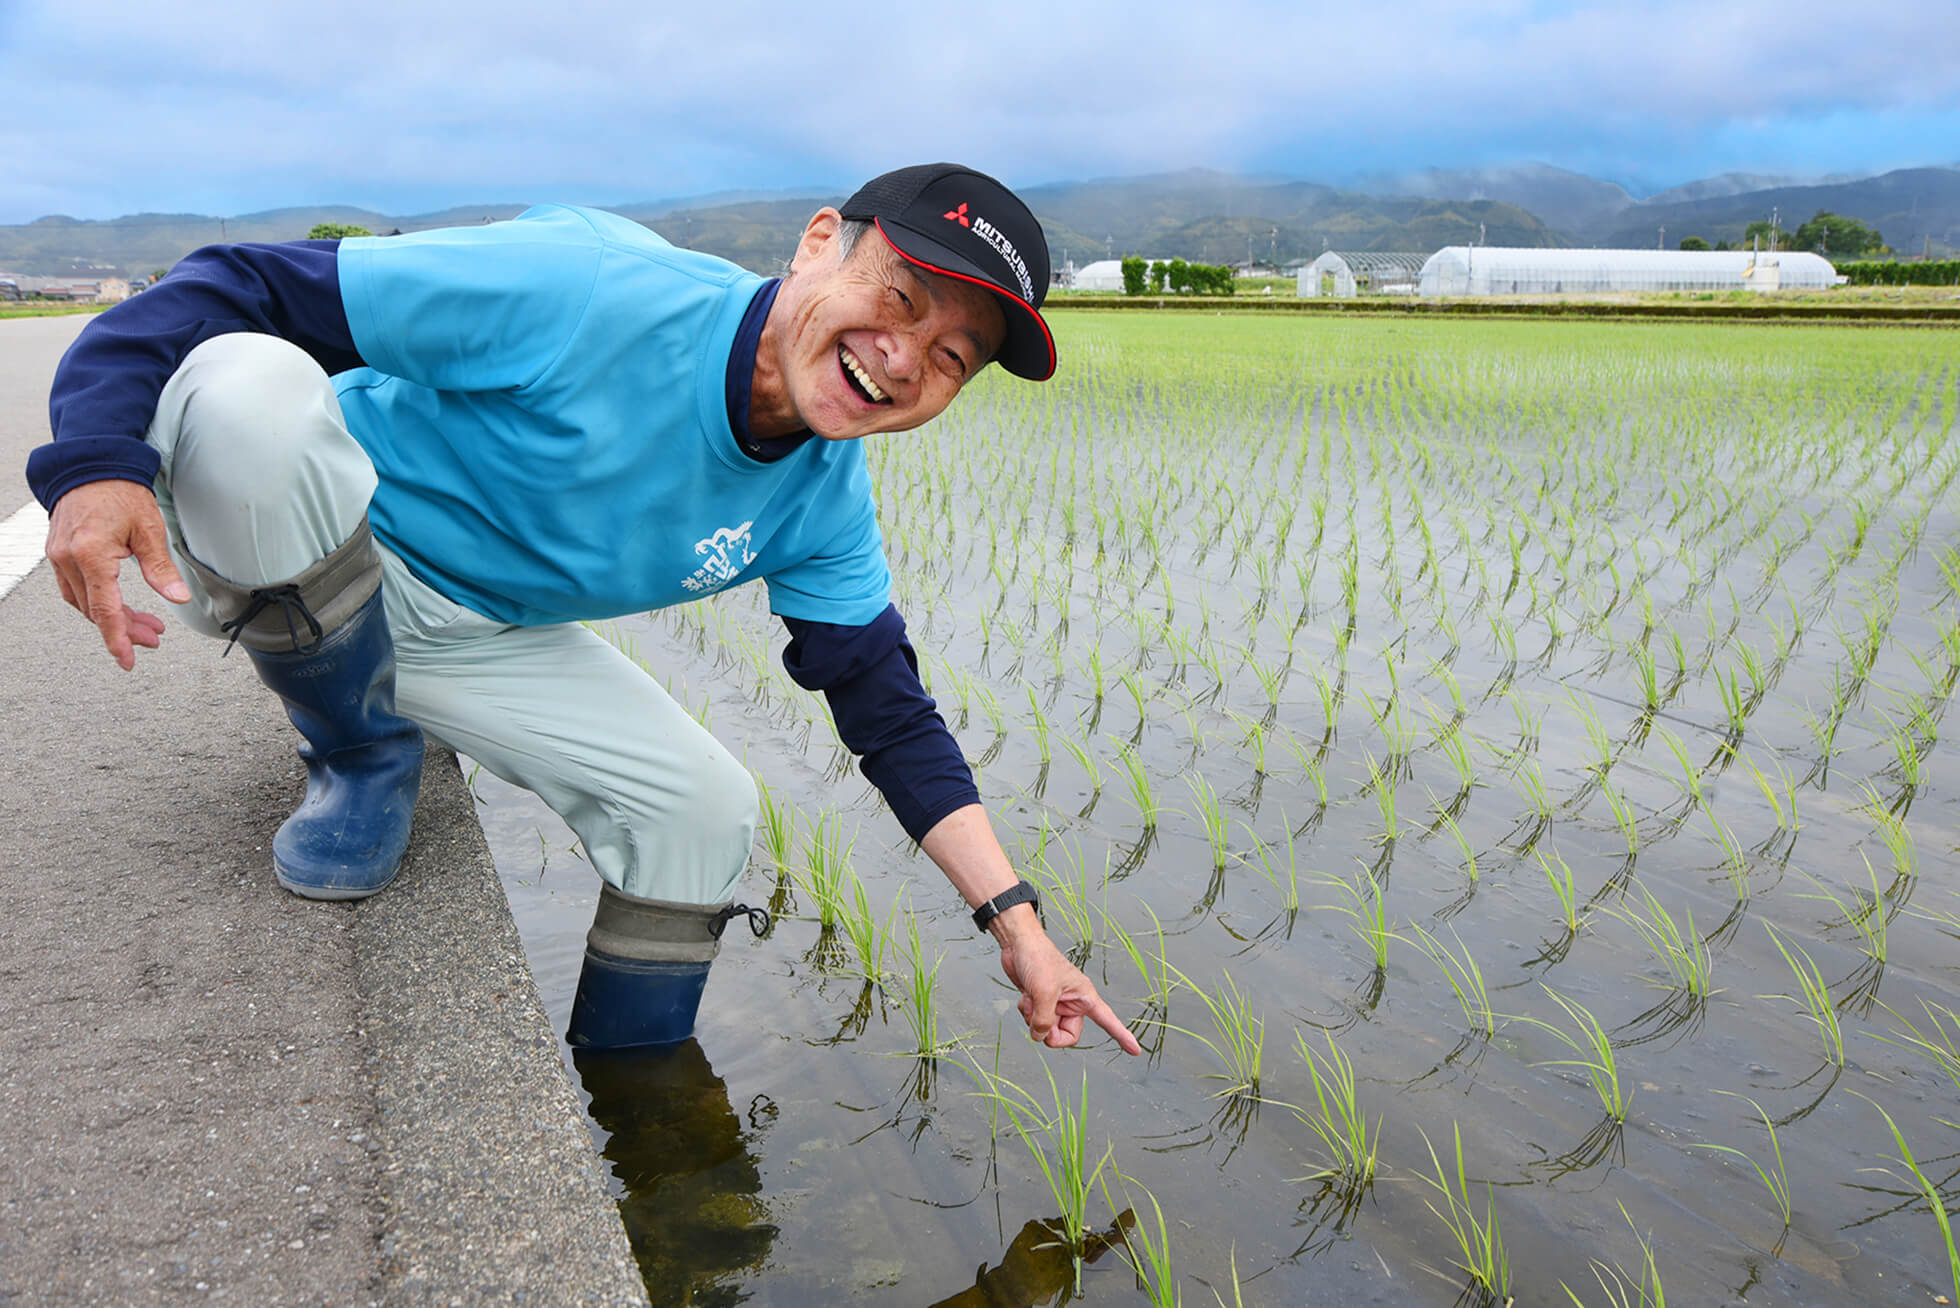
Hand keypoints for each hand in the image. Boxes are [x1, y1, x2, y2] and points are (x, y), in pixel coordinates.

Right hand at [44, 479, 188, 669]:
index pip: (104, 609)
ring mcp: (58, 556)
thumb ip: (160, 569)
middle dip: (124, 629)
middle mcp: (67, 558)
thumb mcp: (149, 530)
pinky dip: (98, 601)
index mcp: (90, 555)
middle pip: (94, 610)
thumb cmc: (121, 492)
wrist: (92, 465)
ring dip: (112, 617)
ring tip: (146, 625)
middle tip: (153, 638)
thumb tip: (178, 599)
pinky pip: (75, 588)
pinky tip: (120, 606)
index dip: (117, 638)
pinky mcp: (58, 552)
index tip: (128, 660)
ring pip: (83, 602)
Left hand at [992, 906, 1142, 1053]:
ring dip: (1034, 1018)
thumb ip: (1044, 1020)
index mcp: (1084, 996)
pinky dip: (1026, 1012)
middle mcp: (1072, 1003)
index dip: (1122, 1036)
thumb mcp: (1044, 992)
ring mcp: (1056, 1004)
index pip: (1108, 1020)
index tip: (1135, 1050)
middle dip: (1049, 1031)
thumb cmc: (1038, 958)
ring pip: (1048, 1030)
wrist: (1018, 944)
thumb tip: (1040, 1036)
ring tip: (1030, 999)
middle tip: (1038, 1017)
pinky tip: (1025, 997)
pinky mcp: (1041, 1003)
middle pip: (1067, 1035)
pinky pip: (1035, 1022)